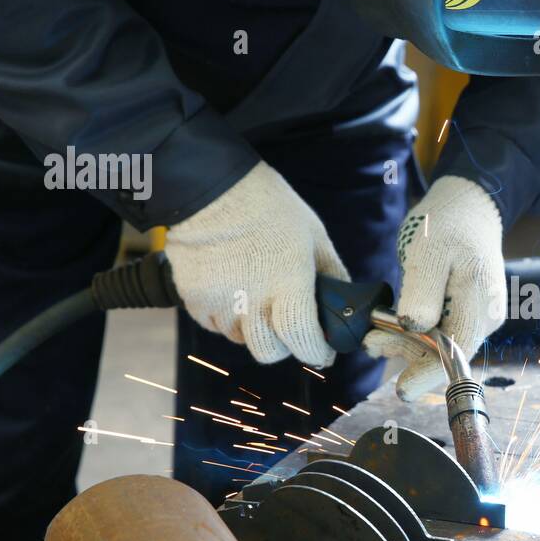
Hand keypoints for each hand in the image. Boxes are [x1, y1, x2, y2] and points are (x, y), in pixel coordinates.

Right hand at [165, 161, 347, 366]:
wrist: (209, 188)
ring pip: (241, 339)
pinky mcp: (193, 300)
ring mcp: (218, 303)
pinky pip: (215, 324)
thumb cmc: (268, 207)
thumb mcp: (314, 235)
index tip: (322, 349)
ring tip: (256, 294)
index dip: (317, 351)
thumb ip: (333, 274)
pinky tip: (232, 286)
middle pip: (269, 353)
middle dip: (284, 344)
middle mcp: (251, 299)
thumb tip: (345, 305)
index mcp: (287, 282)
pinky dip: (227, 315)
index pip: (302, 341)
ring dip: (253, 328)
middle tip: (288, 324)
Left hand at [363, 175, 506, 399]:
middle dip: (408, 355)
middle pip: (447, 352)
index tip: (403, 388)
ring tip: (372, 338)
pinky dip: (411, 334)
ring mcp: (475, 314)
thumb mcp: (430, 250)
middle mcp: (483, 315)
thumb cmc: (448, 223)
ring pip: (440, 345)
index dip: (431, 372)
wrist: (468, 206)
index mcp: (480, 301)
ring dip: (405, 345)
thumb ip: (423, 290)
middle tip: (370, 345)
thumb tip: (416, 326)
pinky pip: (438, 332)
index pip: (459, 349)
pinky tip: (387, 329)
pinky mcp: (463, 311)